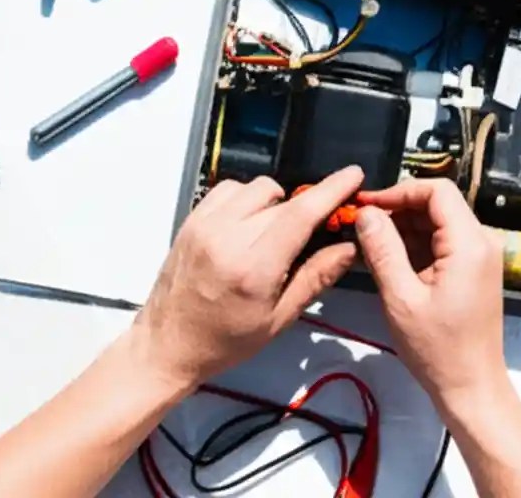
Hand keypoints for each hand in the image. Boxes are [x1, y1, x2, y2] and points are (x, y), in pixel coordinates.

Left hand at [132, 167, 364, 387]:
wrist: (167, 346)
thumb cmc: (226, 341)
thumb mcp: (278, 319)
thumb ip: (315, 278)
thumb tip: (350, 247)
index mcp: (253, 269)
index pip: (300, 215)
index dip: (331, 190)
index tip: (353, 175)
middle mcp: (227, 238)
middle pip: (283, 201)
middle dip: (307, 207)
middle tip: (315, 229)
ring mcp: (205, 225)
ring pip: (256, 188)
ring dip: (276, 201)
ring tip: (275, 230)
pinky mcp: (191, 220)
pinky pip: (229, 190)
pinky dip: (247, 199)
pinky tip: (249, 223)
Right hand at [355, 179, 508, 412]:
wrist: (471, 386)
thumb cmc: (437, 348)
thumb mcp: (401, 298)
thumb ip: (382, 250)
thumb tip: (367, 213)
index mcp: (470, 243)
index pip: (437, 191)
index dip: (399, 191)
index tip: (366, 205)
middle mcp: (481, 242)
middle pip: (438, 205)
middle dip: (398, 211)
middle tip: (361, 226)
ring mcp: (480, 258)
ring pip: (438, 224)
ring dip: (404, 230)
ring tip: (369, 246)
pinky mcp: (473, 272)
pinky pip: (443, 245)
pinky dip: (416, 247)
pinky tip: (389, 262)